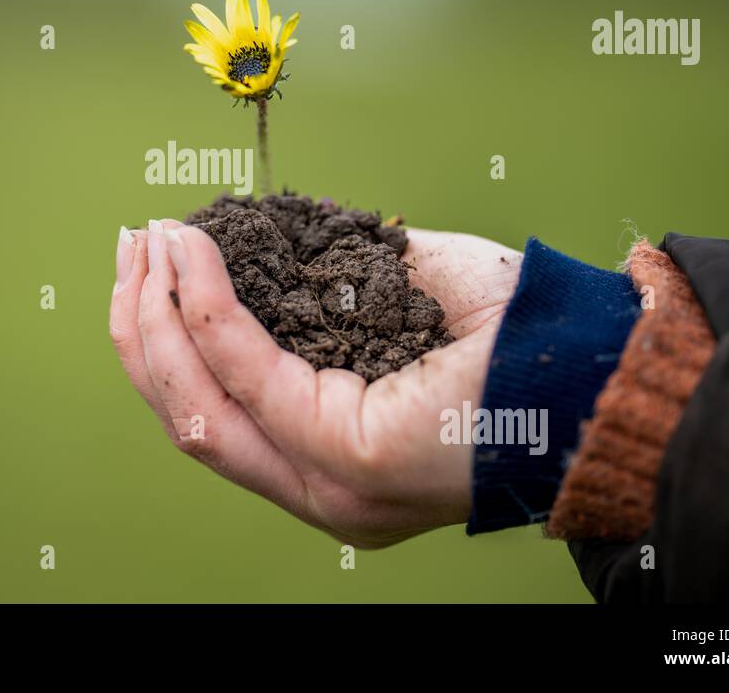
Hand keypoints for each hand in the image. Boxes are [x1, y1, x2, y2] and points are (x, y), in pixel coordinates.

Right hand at [109, 218, 521, 547]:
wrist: (595, 356)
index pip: (208, 409)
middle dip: (141, 324)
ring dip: (156, 314)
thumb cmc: (506, 332)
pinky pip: (246, 371)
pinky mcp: (345, 456)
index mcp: (324, 459)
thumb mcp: (379, 308)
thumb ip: (307, 299)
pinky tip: (194, 252)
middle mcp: (315, 487)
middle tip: (133, 243)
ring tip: (149, 241)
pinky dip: (207, 305)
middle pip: (183, 412)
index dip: (161, 336)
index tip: (149, 260)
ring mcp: (326, 482)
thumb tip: (241, 245)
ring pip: (194, 403)